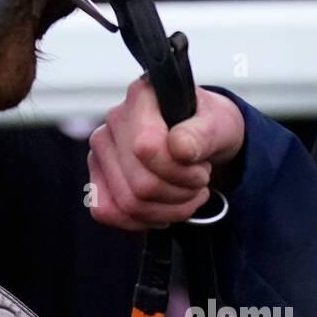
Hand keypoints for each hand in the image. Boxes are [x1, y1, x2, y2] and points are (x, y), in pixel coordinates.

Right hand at [87, 77, 244, 229]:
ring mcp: (102, 147)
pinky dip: (139, 220)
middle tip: (198, 184)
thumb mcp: (219, 124)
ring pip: (127, 202)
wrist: (199, 138)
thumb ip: (203, 134)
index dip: (180, 172)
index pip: (147, 148)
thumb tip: (179, 148)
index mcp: (142, 96)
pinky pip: (104, 210)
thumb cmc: (208, 126)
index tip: (202, 169)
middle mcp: (114, 119)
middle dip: (180, 195)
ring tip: (184, 195)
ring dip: (167, 210)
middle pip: (140, 184)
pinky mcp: (97, 172)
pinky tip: (160, 209)